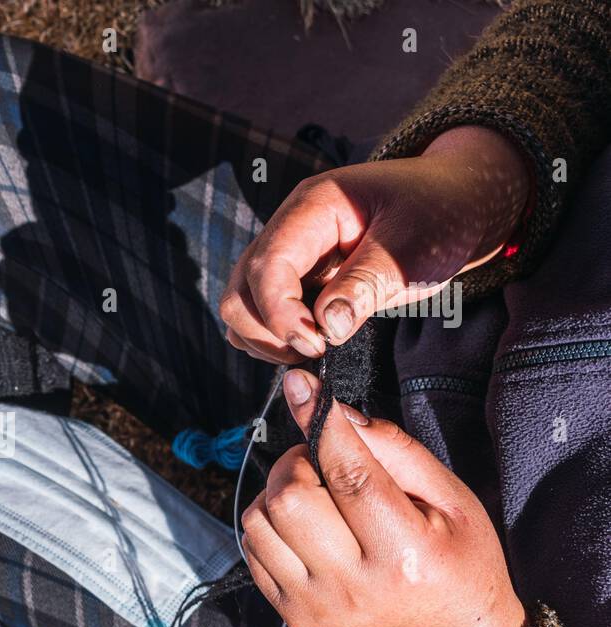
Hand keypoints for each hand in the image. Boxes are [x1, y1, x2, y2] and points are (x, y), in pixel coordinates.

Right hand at [220, 126, 530, 363]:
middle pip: (240, 291)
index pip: (267, 265)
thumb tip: (325, 327)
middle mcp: (288, 230)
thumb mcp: (414, 246)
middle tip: (317, 351)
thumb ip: (366, 284)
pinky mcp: (297, 280)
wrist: (459, 201)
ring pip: (242, 308)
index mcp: (312, 209)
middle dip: (268, 331)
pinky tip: (313, 343)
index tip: (315, 344)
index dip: (280, 312)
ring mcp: (288, 257)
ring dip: (267, 340)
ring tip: (315, 350)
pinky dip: (275, 339)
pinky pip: (261, 316)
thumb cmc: (441, 213)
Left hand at [240, 368, 526, 626]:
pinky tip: (306, 527)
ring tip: (318, 496)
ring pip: (260, 520)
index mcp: (404, 556)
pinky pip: (252, 546)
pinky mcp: (291, 614)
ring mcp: (316, 605)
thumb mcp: (451, 498)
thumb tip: (336, 411)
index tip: (302, 386)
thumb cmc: (456, 557)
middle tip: (323, 462)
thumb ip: (396, 450)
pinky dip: (270, 523)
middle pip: (290, 499)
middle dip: (298, 462)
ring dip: (280, 492)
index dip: (321, 425)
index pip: (350, 477)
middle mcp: (353, 587)